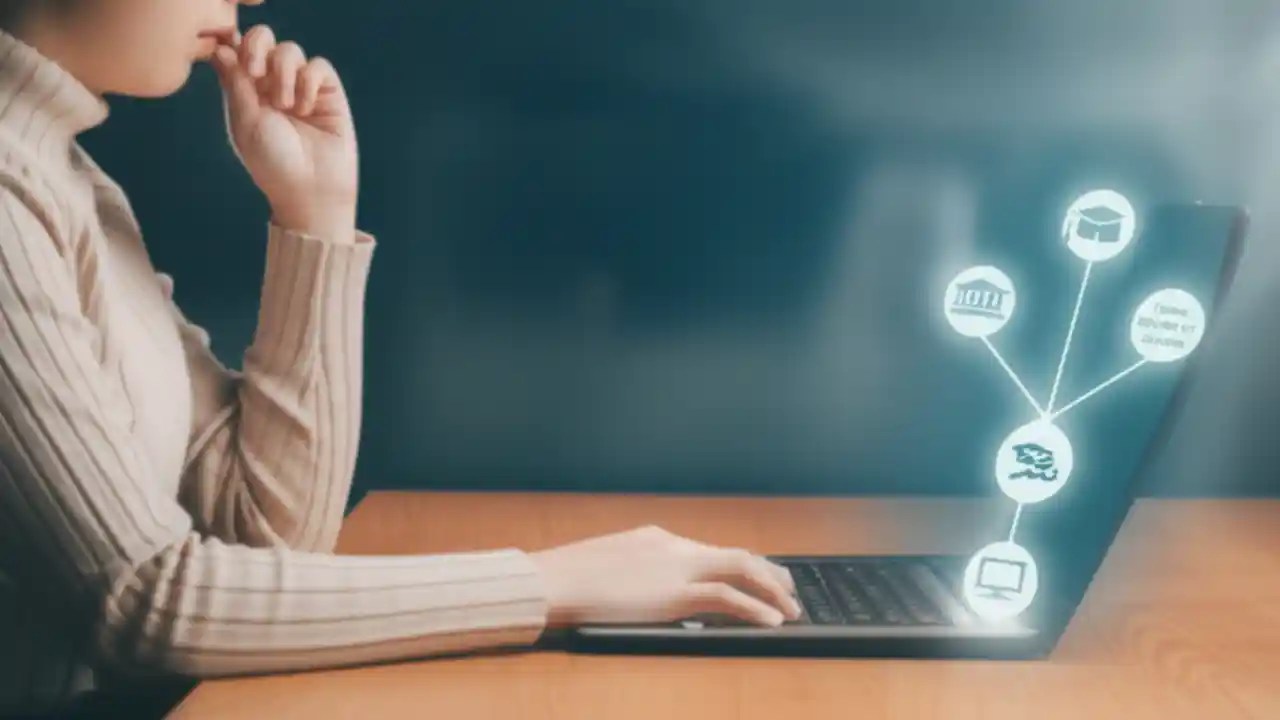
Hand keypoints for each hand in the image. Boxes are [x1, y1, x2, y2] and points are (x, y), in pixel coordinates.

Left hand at [208, 25, 358, 237]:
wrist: (310, 189)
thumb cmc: (273, 163)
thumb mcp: (246, 122)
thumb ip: (236, 82)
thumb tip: (221, 48)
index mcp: (247, 91)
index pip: (239, 49)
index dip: (237, 44)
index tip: (237, 64)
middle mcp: (273, 85)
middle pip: (264, 39)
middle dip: (258, 47)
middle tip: (256, 72)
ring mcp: (302, 88)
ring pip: (291, 50)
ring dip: (284, 74)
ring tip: (286, 107)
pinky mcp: (329, 94)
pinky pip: (318, 66)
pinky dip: (309, 82)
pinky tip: (306, 109)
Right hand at [529, 525, 801, 627]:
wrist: (552, 580)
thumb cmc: (568, 581)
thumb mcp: (608, 570)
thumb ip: (636, 576)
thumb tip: (648, 593)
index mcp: (657, 539)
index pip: (710, 550)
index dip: (739, 565)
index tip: (757, 578)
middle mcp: (673, 546)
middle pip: (736, 554)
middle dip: (768, 572)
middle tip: (788, 591)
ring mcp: (677, 566)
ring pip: (742, 569)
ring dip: (772, 590)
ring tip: (791, 609)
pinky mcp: (675, 592)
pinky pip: (728, 597)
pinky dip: (756, 608)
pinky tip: (772, 621)